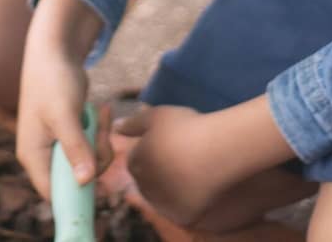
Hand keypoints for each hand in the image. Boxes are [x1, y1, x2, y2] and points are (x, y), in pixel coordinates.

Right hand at [15, 0, 111, 198]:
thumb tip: (86, 182)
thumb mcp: (64, 115)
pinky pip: (91, 146)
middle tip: (103, 133)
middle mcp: (43, 155)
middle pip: (77, 179)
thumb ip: (75, 149)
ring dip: (101, 141)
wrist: (55, 52)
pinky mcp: (70, 135)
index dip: (77, 197)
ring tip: (101, 113)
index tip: (104, 191)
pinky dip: (100, 131)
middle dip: (96, 158)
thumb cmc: (53, 80)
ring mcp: (57, 145)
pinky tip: (101, 110)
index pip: (53, 194)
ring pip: (88, 162)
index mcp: (33, 156)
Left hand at [115, 106, 229, 225]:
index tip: (168, 143)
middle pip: (145, 179)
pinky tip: (196, 186)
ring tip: (189, 170)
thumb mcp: (157, 116)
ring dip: (167, 186)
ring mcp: (164, 203)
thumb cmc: (186, 128)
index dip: (150, 150)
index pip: (136, 159)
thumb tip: (115, 127)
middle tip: (179, 156)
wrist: (217, 151)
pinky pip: (178, 209)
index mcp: (136, 162)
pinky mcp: (182, 216)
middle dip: (156, 170)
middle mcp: (144, 186)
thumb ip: (134, 123)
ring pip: (160, 196)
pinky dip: (183, 200)